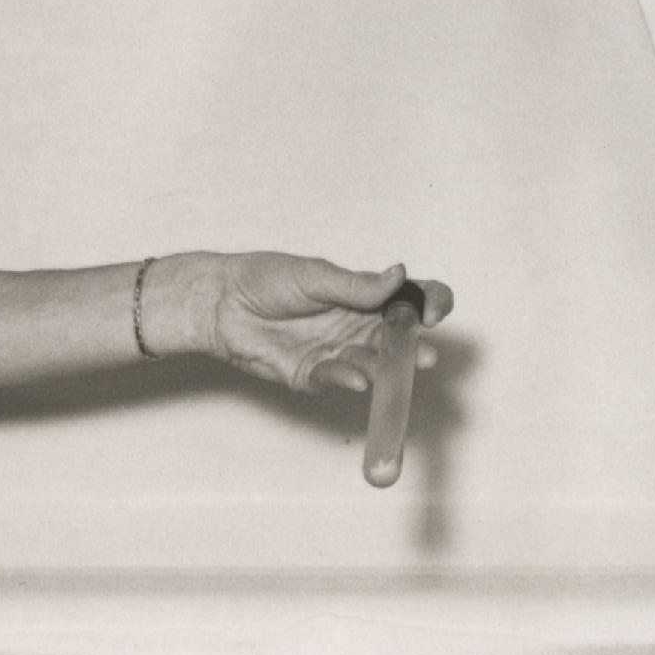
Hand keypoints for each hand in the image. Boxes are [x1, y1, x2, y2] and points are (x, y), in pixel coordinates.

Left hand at [161, 253, 453, 394]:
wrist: (222, 304)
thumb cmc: (265, 279)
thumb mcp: (313, 274)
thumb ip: (356, 284)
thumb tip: (399, 275)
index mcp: (365, 295)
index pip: (412, 298)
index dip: (431, 303)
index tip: (432, 312)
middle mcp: (358, 325)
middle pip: (399, 340)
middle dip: (414, 348)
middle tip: (423, 356)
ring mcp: (338, 351)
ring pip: (372, 364)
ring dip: (385, 370)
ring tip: (391, 370)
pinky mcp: (314, 374)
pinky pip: (337, 379)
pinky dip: (348, 379)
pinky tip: (357, 378)